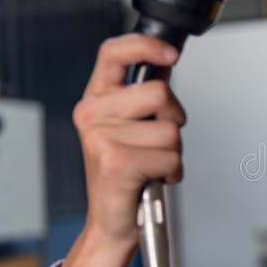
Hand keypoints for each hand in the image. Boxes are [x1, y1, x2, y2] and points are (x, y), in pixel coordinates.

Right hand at [56, 34, 184, 266]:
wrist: (114, 221)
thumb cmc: (127, 174)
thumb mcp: (132, 127)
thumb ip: (144, 94)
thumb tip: (165, 60)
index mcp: (96, 99)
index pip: (113, 52)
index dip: (145, 46)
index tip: (170, 54)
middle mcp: (92, 114)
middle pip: (160, 93)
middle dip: (174, 119)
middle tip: (159, 141)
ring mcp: (100, 138)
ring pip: (170, 130)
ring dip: (173, 152)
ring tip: (152, 165)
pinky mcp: (115, 163)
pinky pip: (171, 157)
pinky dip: (173, 172)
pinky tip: (153, 179)